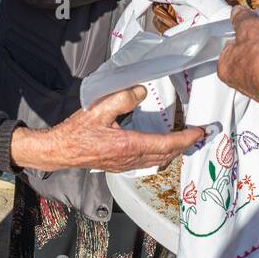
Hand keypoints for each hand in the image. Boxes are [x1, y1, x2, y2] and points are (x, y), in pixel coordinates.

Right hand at [8, 85, 204, 172]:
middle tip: (197, 135)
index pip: (166, 144)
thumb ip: (122, 98)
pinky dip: (160, 155)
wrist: (59, 151)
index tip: (199, 132)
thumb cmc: (76, 132)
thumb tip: (142, 91)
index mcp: (128, 145)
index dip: (186, 138)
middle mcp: (130, 159)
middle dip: (184, 146)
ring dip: (173, 151)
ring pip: (157, 161)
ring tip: (183, 140)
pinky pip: (147, 163)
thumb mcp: (98, 109)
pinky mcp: (119, 166)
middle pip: (166, 155)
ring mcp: (125, 165)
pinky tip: (159, 147)